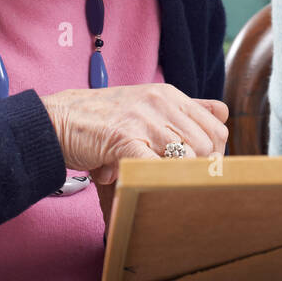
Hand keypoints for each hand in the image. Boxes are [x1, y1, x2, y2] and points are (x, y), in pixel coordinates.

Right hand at [43, 84, 228, 183]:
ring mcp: (143, 120)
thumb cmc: (103, 119)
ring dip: (177, 176)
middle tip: (181, 182)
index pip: (217, 127)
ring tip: (159, 183)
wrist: (58, 120)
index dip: (216, 152)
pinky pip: (156, 168)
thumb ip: (185, 109)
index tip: (202, 168)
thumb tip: (223, 113)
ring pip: (187, 157)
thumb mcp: (147, 104)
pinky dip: (157, 182)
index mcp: (170, 95)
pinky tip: (146, 185)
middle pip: (206, 145)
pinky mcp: (124, 140)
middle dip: (199, 169)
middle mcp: (161, 103)